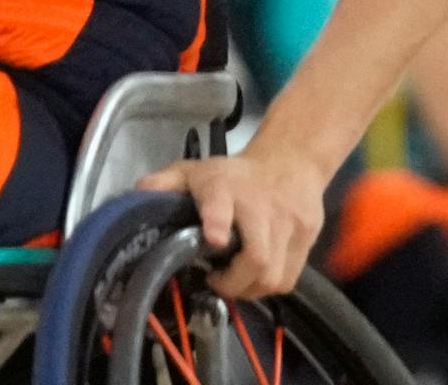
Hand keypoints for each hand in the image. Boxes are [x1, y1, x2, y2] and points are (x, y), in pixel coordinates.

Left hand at [137, 148, 329, 298]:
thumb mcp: (196, 172)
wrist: (293, 159)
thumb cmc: (236, 175)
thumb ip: (166, 183)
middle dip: (233, 282)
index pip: (221, 201)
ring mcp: (289, 222)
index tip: (214, 239)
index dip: (218, 221)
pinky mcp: (308, 236)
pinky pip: (289, 277)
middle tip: (215, 281)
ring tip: (236, 279)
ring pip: (274, 276)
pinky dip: (270, 284)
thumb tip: (139, 193)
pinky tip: (257, 274)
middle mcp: (261, 205)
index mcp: (225, 187)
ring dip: (250, 288)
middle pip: (256, 257)